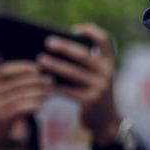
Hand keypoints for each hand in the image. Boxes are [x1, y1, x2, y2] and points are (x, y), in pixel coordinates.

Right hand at [0, 62, 52, 149]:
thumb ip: (4, 88)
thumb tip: (31, 76)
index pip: (6, 69)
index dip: (24, 67)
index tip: (39, 68)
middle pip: (17, 81)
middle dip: (37, 80)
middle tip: (50, 80)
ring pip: (22, 94)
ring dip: (39, 92)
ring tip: (50, 92)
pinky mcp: (0, 119)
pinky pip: (22, 107)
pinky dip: (34, 104)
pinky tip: (41, 105)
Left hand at [41, 22, 122, 144]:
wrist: (105, 119)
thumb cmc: (92, 91)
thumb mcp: (95, 75)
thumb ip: (83, 63)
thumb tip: (53, 48)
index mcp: (109, 62)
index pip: (104, 40)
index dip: (90, 32)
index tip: (73, 30)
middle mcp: (108, 72)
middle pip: (84, 55)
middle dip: (64, 47)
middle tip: (47, 42)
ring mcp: (100, 86)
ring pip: (74, 72)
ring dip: (55, 65)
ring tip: (40, 60)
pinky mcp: (91, 100)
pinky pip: (69, 90)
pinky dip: (55, 85)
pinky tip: (43, 82)